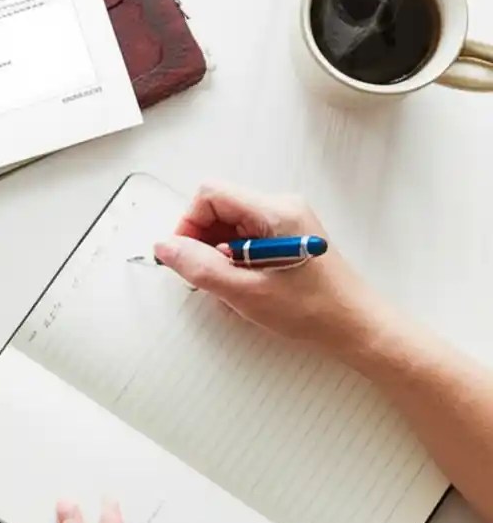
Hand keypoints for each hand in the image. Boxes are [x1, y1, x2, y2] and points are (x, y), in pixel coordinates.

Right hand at [152, 183, 392, 352]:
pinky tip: (245, 286)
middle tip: (206, 278)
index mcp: (275, 211)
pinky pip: (245, 237)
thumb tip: (165, 247)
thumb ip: (199, 267)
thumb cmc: (313, 310)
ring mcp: (286, 220)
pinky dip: (234, 260)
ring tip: (231, 287)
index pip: (210, 195)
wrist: (357, 327)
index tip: (183, 257)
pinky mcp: (287, 236)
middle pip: (219, 208)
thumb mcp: (246, 293)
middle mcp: (281, 207)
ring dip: (218, 255)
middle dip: (202, 242)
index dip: (188, 224)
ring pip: (229, 224)